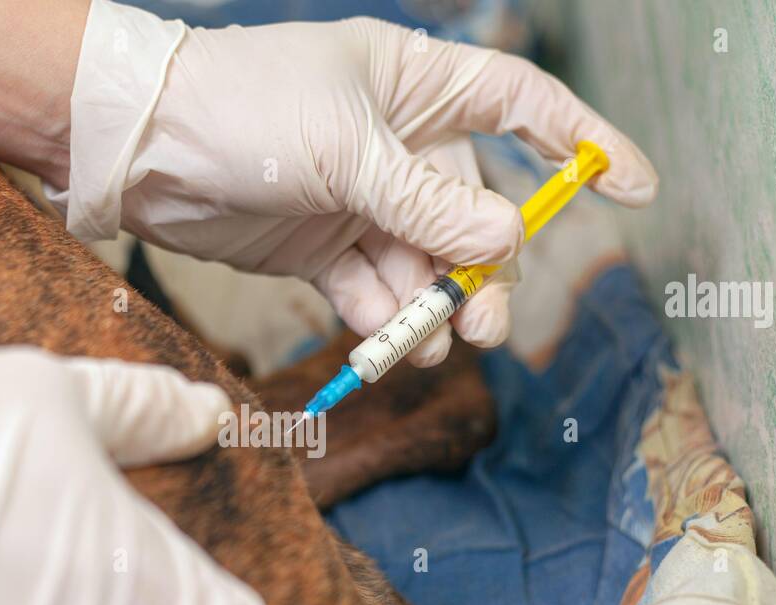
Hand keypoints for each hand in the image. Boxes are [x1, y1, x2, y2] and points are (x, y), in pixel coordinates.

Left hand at [59, 4, 657, 361]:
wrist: (143, 150)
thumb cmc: (243, 110)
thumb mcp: (346, 151)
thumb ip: (427, 205)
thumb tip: (507, 247)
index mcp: (418, 86)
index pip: (523, 105)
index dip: (583, 143)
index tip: (633, 188)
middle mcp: (400, 143)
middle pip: (477, 214)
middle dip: (485, 274)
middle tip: (479, 328)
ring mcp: (363, 198)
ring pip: (427, 264)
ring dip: (433, 309)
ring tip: (423, 347)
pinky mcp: (325, 247)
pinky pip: (376, 289)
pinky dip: (381, 318)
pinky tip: (376, 340)